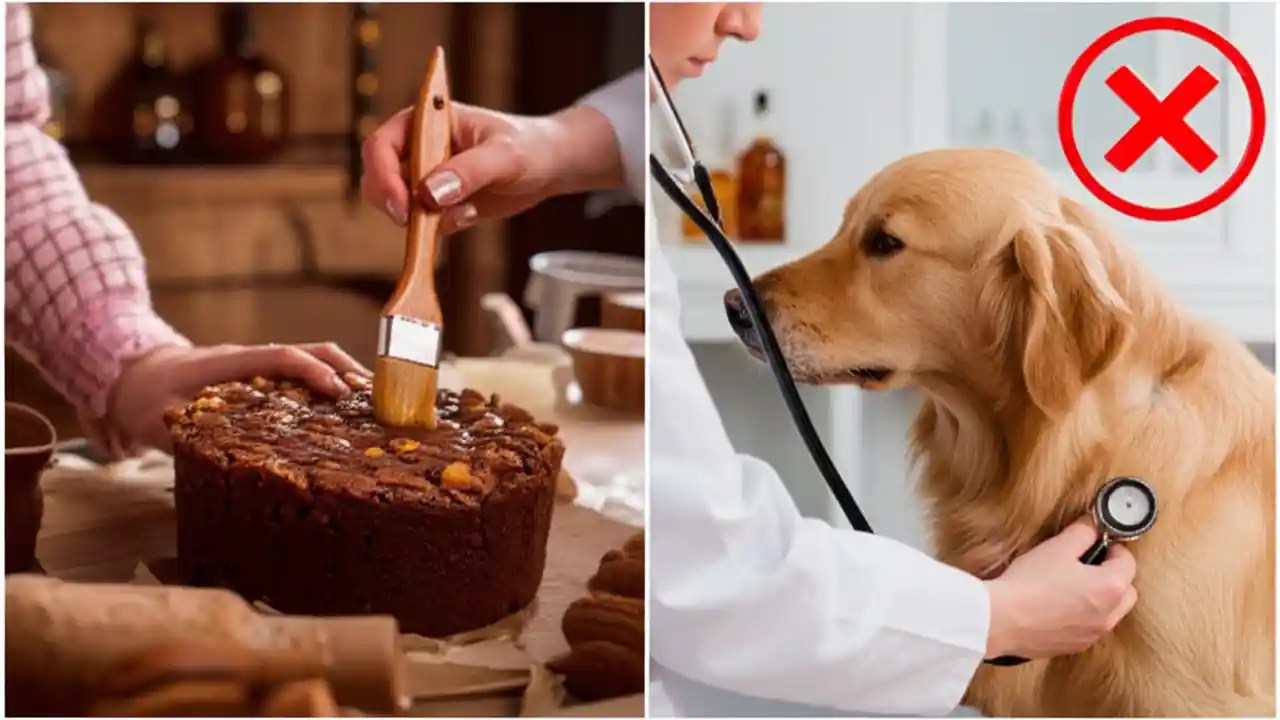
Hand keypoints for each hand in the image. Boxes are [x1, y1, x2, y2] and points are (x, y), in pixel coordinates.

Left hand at [107, 343, 369, 454]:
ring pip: (310, 358)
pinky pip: (300, 373)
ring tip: (369, 404)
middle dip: (346, 368)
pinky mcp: (260, 375)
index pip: (281, 356)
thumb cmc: (143, 398)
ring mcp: (257, 364)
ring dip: (342, 376)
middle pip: (310, 349)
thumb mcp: (162, 418)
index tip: (339, 391)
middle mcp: (250, 358)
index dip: (313, 370)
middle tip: (374, 397)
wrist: (126, 375)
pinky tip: (341, 410)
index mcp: (229, 363)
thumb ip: (193, 431)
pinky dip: (326, 385)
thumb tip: (229, 457)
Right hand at [360, 102, 622, 233]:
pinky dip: (437, 230)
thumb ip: (468, 171)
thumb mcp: (504, 155)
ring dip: (418, 219)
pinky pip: (421, 224)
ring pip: (395, 205)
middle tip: (419, 221)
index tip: (401, 202)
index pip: (382, 144)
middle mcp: (418, 149)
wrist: (549, 167)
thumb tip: (429, 193)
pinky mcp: (438, 205)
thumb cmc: (528, 146)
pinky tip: (471, 215)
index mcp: (426, 122)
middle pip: (377, 178)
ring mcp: (425, 178)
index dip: (382, 173)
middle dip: (393, 202)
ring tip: (463, 213)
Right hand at [983, 517, 1137, 659]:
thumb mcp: (1057, 548)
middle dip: (1114, 576)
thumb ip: (1082, 532)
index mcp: (1111, 588)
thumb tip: (1093, 525)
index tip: (1098, 543)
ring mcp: (1092, 635)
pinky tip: (1058, 607)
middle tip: (1089, 565)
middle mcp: (1109, 616)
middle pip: (1126, 592)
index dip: (1114, 548)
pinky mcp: (1074, 647)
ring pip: (1110, 613)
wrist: (1001, 619)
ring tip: (1072, 587)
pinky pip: (1090, 628)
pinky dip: (1083, 617)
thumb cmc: (1030, 583)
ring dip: (1101, 599)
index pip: (1128, 562)